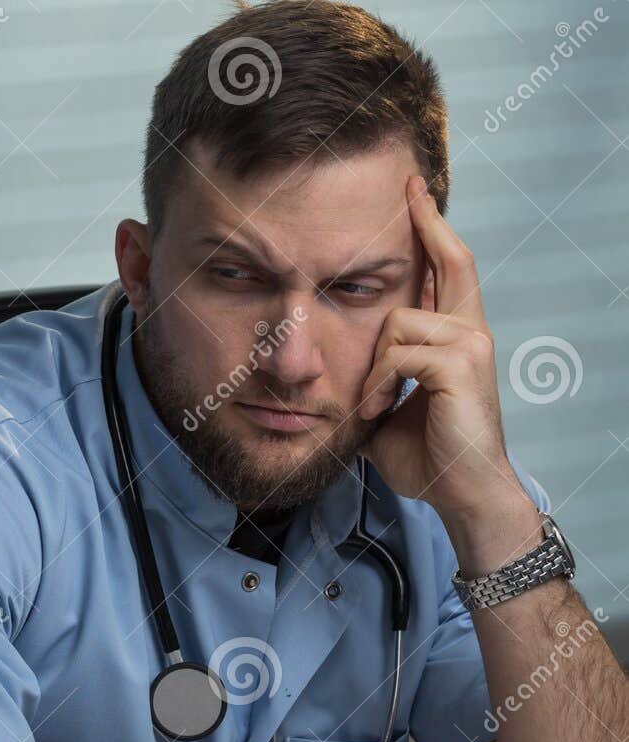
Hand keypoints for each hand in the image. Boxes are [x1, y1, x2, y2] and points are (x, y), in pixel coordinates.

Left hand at [358, 175, 531, 532]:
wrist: (460, 493)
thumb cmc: (428, 458)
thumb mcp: (387, 413)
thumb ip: (372, 382)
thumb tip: (331, 376)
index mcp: (457, 336)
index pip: (449, 269)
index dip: (433, 229)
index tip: (414, 194)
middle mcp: (471, 330)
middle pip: (451, 260)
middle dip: (426, 223)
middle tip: (407, 187)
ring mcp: (470, 343)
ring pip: (398, 322)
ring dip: (373, 369)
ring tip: (372, 407)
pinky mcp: (461, 363)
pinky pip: (399, 354)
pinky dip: (379, 385)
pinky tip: (378, 412)